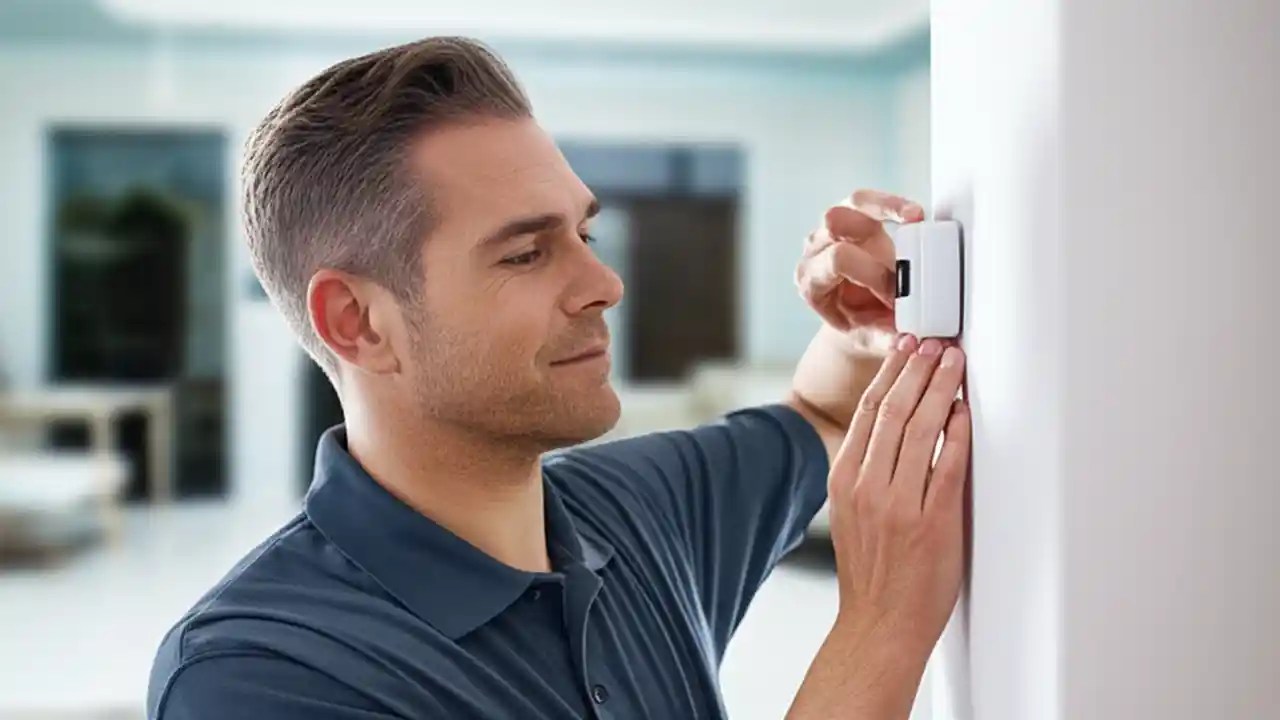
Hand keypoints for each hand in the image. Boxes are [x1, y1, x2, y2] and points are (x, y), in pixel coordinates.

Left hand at [795, 190, 924, 356]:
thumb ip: (886, 340)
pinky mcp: (851, 217)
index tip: (899, 294)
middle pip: (835, 226)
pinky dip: (892, 204)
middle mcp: (814, 252)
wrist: (860, 317)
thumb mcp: (870, 339)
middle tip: (908, 270)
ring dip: (887, 211)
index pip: (838, 261)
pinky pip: (866, 202)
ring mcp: (830, 232)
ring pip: (851, 205)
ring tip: (916, 221)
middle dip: (879, 246)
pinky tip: (914, 214)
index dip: (873, 272)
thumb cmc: (863, 326)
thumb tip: (906, 340)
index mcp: (811, 282)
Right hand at [828, 333, 969, 658]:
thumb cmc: (872, 575)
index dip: (890, 374)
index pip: (868, 412)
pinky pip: (947, 467)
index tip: (907, 348)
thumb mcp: (850, 514)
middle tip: (935, 344)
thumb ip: (865, 474)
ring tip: (954, 364)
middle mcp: (868, 487)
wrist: (880, 626)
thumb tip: (889, 431)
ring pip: (919, 430)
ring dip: (939, 390)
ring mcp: (899, 505)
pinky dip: (957, 435)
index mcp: (844, 481)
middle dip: (916, 370)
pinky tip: (965, 412)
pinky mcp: (932, 523)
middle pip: (892, 411)